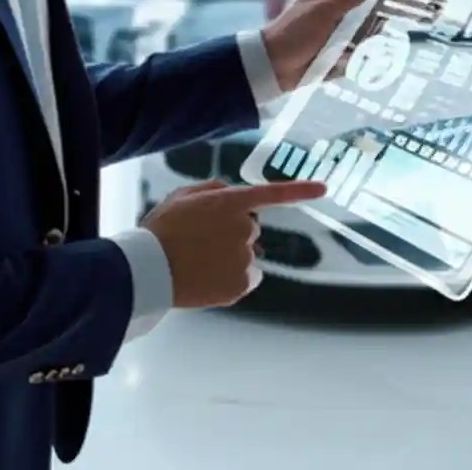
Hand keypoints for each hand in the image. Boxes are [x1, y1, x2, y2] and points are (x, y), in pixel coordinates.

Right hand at [141, 179, 325, 307]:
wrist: (147, 270)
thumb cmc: (161, 231)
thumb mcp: (181, 197)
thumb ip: (212, 190)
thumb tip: (229, 192)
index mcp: (230, 203)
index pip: (272, 193)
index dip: (300, 190)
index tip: (325, 189)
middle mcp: (244, 228)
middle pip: (249, 229)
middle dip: (231, 233)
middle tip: (200, 242)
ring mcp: (245, 257)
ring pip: (246, 255)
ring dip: (229, 258)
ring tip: (198, 263)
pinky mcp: (241, 283)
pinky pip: (247, 278)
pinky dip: (232, 280)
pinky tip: (207, 278)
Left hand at [261, 0, 376, 91]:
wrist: (272, 67)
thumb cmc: (295, 33)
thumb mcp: (325, 11)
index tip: (395, 5)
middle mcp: (332, 10)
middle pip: (366, 14)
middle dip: (370, 27)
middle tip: (365, 36)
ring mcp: (333, 32)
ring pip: (362, 37)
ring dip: (361, 46)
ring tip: (351, 52)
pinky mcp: (332, 53)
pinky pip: (352, 55)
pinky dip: (351, 61)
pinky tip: (347, 64)